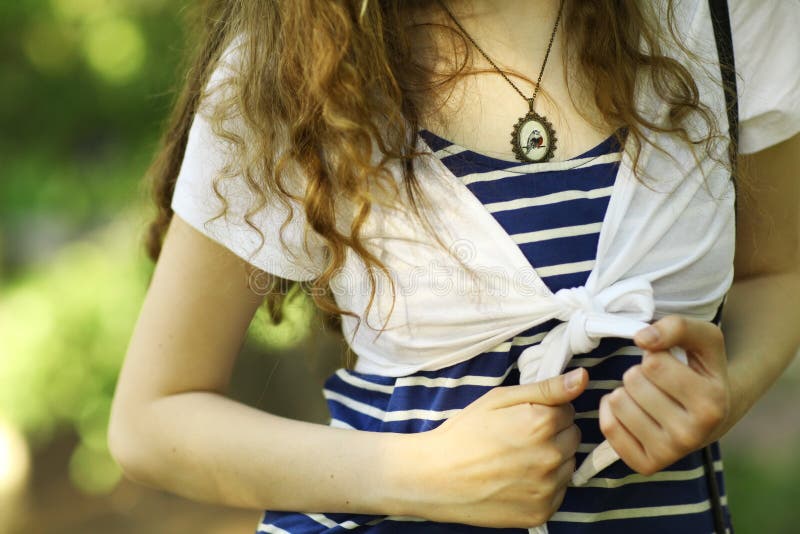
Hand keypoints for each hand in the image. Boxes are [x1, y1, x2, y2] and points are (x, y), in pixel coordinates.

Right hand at [409, 367, 587, 528]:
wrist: (436, 478)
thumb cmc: (464, 433)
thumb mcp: (499, 399)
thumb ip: (545, 388)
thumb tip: (582, 378)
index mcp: (541, 422)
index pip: (568, 410)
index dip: (544, 411)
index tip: (521, 418)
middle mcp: (551, 456)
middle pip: (573, 437)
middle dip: (553, 434)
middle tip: (518, 438)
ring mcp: (548, 488)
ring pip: (568, 465)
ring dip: (551, 460)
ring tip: (516, 460)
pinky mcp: (543, 512)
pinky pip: (559, 492)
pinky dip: (544, 485)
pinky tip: (517, 480)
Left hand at [599, 314, 730, 475]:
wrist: (711, 414)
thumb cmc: (702, 369)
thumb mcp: (703, 338)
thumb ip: (677, 327)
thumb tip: (642, 338)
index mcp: (711, 404)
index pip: (653, 363)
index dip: (655, 355)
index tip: (669, 364)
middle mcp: (692, 435)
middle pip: (633, 382)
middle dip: (639, 373)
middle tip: (657, 383)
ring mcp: (669, 454)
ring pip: (617, 402)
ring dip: (625, 391)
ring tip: (646, 396)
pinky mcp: (646, 465)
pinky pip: (608, 427)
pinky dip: (610, 411)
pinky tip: (630, 409)